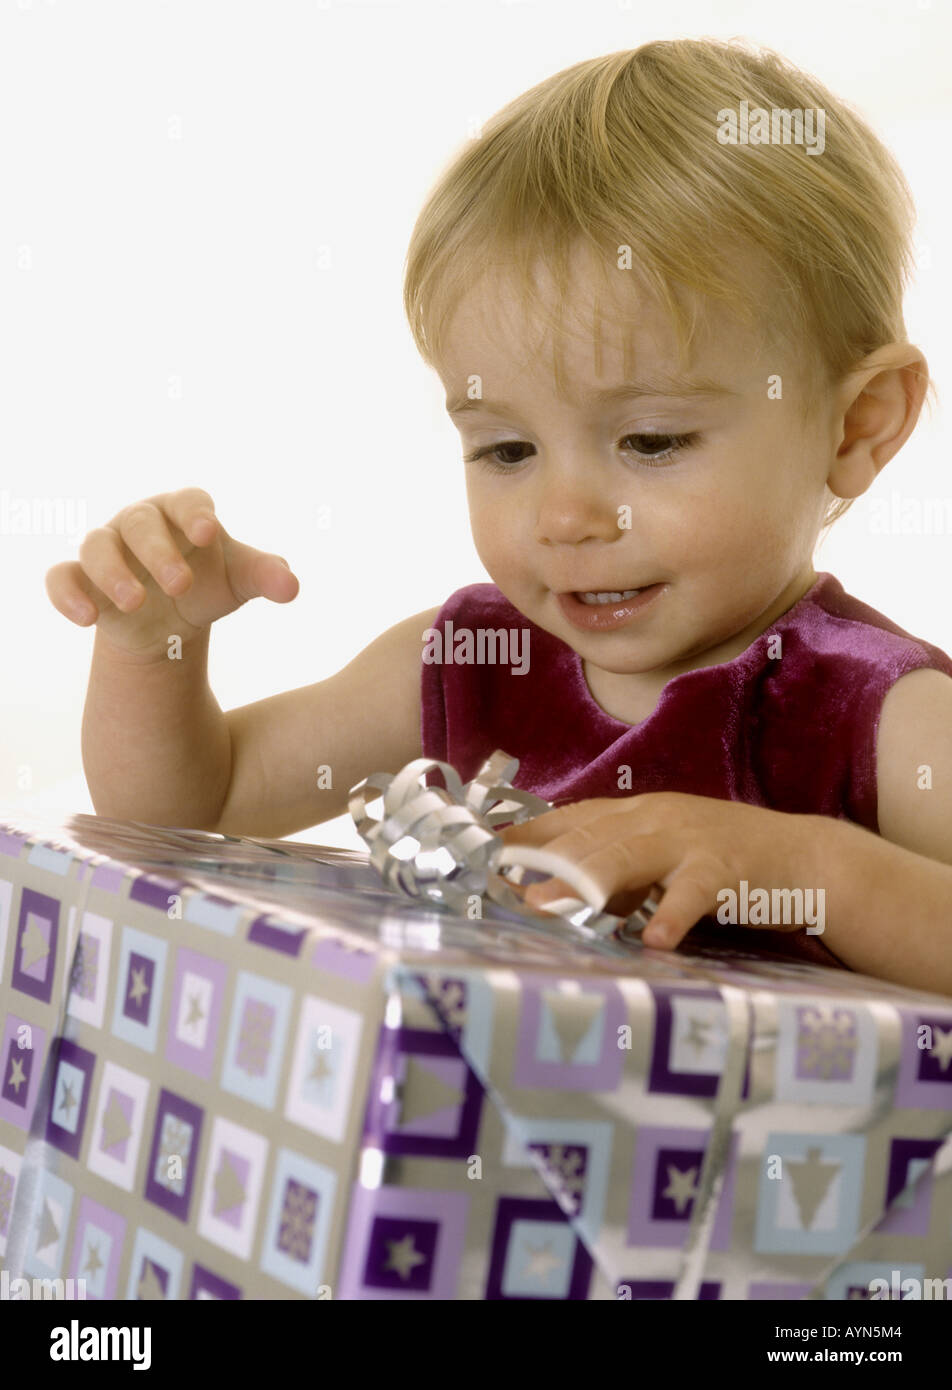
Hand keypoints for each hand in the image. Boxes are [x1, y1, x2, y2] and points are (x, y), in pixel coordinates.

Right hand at [45, 487, 298, 657]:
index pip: (188, 500)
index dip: (196, 512)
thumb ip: (265, 577)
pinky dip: (67, 594)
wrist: (170, 624)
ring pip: (97, 546)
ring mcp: (107, 548)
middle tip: (181, 585)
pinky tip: (86, 618)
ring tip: (137, 603)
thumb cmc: (208, 586)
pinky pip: (61, 578)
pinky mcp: (81, 580)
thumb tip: (291, 586)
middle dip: (158, 551)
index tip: (210, 532)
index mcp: (182, 513)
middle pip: (141, 523)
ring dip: (114, 573)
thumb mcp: (239, 582)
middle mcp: (140, 523)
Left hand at [497, 791, 820, 949]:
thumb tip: (546, 896)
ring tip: (548, 905)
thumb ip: (611, 876)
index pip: (571, 818)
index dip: (528, 834)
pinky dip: (672, 914)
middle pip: (590, 836)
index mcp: (637, 812)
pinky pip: (693, 892)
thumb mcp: (659, 862)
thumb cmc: (721, 865)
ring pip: (628, 856)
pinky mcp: (725, 869)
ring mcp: (690, 840)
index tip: (486, 852)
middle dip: (543, 861)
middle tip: (504, 888)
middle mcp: (656, 817)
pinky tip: (653, 939)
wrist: (803, 858)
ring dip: (585, 881)